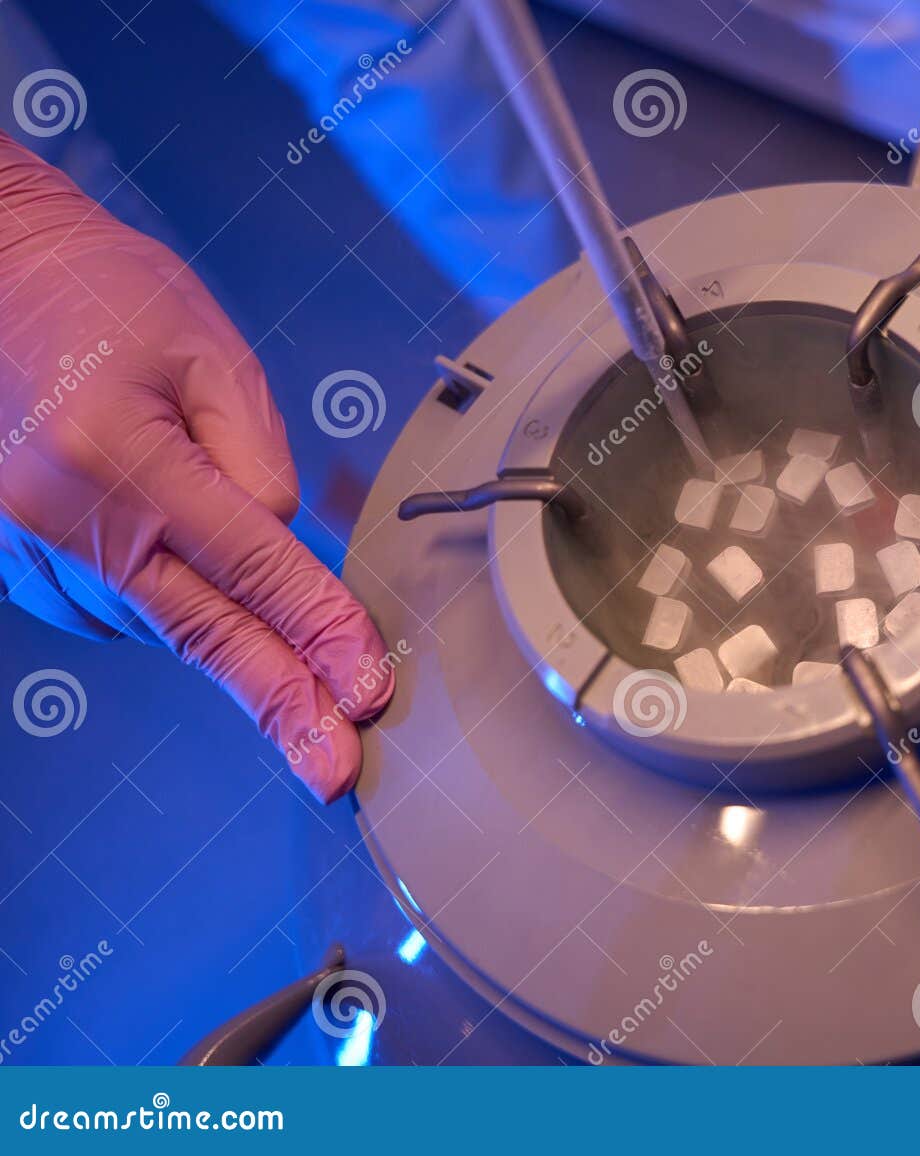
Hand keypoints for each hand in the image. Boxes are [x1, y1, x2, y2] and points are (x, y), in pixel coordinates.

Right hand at [0, 132, 391, 800]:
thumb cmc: (98, 294)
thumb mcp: (207, 351)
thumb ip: (256, 458)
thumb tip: (282, 544)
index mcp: (116, 456)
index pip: (249, 565)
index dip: (316, 630)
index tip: (364, 687)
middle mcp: (59, 517)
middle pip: (199, 632)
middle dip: (279, 704)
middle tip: (333, 770)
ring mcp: (25, 549)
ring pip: (160, 624)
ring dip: (230, 645)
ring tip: (287, 661)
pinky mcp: (11, 560)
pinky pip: (114, 605)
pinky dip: (166, 601)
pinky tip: (187, 573)